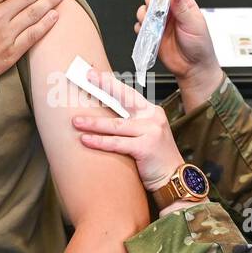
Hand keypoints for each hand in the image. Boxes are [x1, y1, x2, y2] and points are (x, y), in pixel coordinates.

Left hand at [72, 67, 184, 190]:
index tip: (94, 74)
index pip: (128, 93)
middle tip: (85, 80)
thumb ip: (131, 124)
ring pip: (116, 125)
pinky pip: (117, 143)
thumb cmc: (157, 158)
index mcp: (151, 112)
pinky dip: (100, 142)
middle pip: (123, 100)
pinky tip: (86, 140)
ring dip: (94, 123)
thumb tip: (104, 116)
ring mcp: (150, 132)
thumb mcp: (147, 134)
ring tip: (76, 121)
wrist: (175, 178)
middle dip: (103, 88)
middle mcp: (152, 118)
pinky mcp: (146, 147)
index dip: (110, 83)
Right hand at [133, 0, 222, 108]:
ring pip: (144, 11)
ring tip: (152, 24)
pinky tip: (148, 33)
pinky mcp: (152, 35)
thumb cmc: (200, 46)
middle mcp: (170, 12)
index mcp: (183, 5)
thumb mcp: (194, 24)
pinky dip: (140, 28)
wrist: (194, 68)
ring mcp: (160, 23)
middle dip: (151, 2)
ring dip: (144, 15)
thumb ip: (182, 7)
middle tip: (154, 10)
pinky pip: (140, 27)